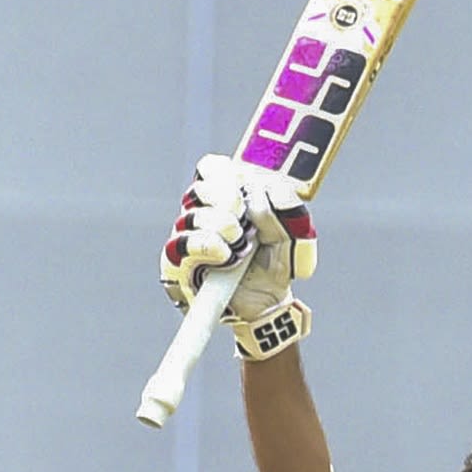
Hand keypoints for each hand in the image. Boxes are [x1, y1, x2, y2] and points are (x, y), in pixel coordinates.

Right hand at [159, 154, 314, 360]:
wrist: (268, 303)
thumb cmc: (276, 263)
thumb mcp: (294, 233)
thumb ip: (286, 206)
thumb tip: (259, 193)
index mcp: (225, 198)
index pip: (211, 168)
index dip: (227, 174)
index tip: (246, 188)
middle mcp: (201, 213)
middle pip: (201, 188)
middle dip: (229, 201)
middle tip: (245, 221)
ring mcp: (187, 237)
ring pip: (194, 214)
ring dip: (224, 227)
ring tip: (240, 245)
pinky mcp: (177, 263)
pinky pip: (184, 244)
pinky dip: (209, 246)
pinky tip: (225, 255)